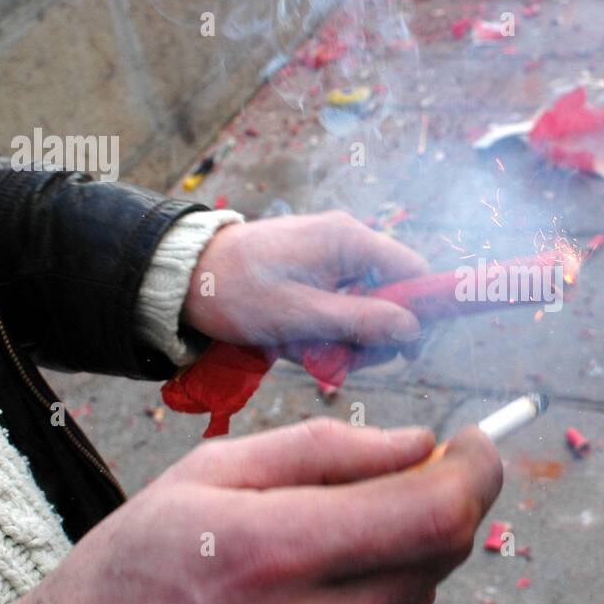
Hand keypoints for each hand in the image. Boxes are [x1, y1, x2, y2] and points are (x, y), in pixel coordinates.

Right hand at [0, 419, 502, 603]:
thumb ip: (325, 450)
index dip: (475, 468)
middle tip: (381, 490)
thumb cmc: (130, 576)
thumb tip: (420, 444)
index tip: (475, 443)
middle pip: (439, 556)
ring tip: (309, 567)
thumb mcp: (207, 475)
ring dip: (393, 568)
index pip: (436, 513)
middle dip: (427, 507)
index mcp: (271, 556)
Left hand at [182, 211, 429, 365]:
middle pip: (394, 294)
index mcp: (349, 240)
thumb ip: (360, 321)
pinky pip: (343, 305)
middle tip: (342, 363)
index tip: (405, 353)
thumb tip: (412, 330)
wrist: (182, 277)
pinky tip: (303, 343)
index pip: (415, 272)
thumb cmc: (236, 291)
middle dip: (374, 336)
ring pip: (368, 306)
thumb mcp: (299, 315)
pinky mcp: (317, 271)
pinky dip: (329, 330)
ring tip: (311, 354)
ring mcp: (331, 255)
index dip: (421, 313)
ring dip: (348, 338)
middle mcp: (347, 241)